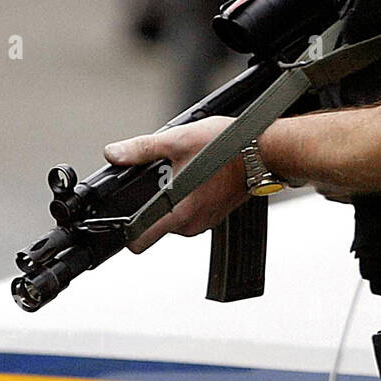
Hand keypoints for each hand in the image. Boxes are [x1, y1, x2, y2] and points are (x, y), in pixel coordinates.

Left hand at [104, 116, 243, 252]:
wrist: (267, 151)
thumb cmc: (230, 145)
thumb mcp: (178, 139)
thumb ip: (141, 149)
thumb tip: (113, 153)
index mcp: (178, 212)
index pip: (138, 241)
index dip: (123, 230)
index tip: (120, 216)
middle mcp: (191, 224)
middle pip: (154, 223)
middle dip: (152, 201)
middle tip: (163, 174)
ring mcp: (205, 222)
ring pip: (173, 217)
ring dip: (171, 199)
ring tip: (184, 171)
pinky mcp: (215, 216)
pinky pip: (190, 213)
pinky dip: (187, 198)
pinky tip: (198, 175)